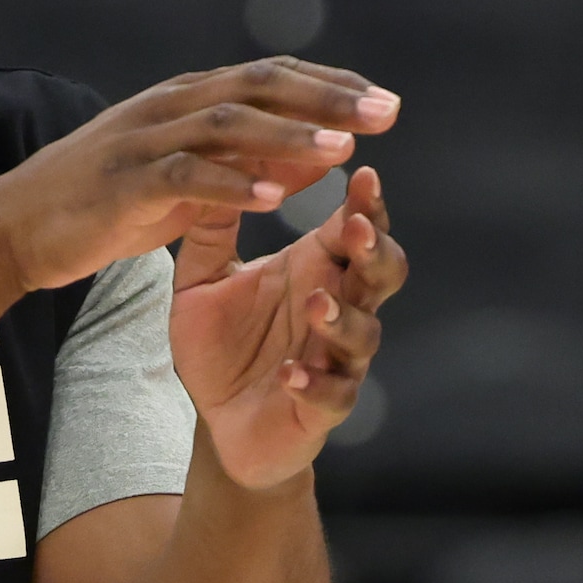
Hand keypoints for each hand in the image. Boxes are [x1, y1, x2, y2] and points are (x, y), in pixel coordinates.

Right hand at [0, 60, 398, 293]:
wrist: (17, 228)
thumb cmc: (106, 203)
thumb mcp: (189, 179)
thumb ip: (251, 161)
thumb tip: (321, 150)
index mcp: (188, 100)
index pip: (271, 76)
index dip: (330, 84)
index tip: (384, 100)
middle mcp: (169, 107)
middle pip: (259, 86)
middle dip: (326, 97)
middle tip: (385, 112)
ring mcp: (143, 141)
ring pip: (227, 124)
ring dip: (288, 135)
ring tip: (342, 149)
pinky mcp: (124, 183)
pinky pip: (184, 178)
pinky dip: (231, 187)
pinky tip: (275, 202)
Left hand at [172, 164, 404, 491]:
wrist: (218, 423)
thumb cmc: (221, 345)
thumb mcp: (201, 280)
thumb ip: (209, 229)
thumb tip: (210, 160)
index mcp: (316, 269)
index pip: (355, 227)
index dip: (365, 203)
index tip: (361, 172)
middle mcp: (338, 308)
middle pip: (382, 273)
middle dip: (376, 250)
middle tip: (357, 228)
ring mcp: (336, 360)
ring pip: (364, 333)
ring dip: (343, 318)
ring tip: (316, 304)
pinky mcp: (323, 407)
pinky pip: (332, 394)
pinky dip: (314, 383)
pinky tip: (290, 373)